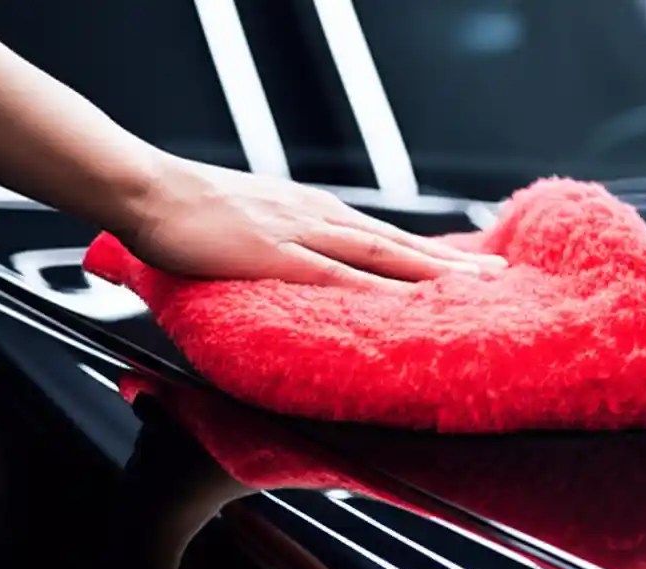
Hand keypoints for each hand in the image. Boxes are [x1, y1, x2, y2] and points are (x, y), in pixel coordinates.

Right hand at [117, 157, 505, 290]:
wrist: (144, 189)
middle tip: (501, 277)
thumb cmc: (191, 210)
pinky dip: (378, 290)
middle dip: (454, 263)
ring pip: (383, 256)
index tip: (473, 267)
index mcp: (317, 213)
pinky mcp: (273, 254)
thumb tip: (312, 267)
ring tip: (477, 287)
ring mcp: (300, 234)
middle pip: (401, 244)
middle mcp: (320, 219)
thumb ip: (288, 243)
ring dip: (433, 272)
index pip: (388, 238)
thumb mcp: (255, 222)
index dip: (434, 254)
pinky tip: (409, 302)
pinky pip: (336, 277)